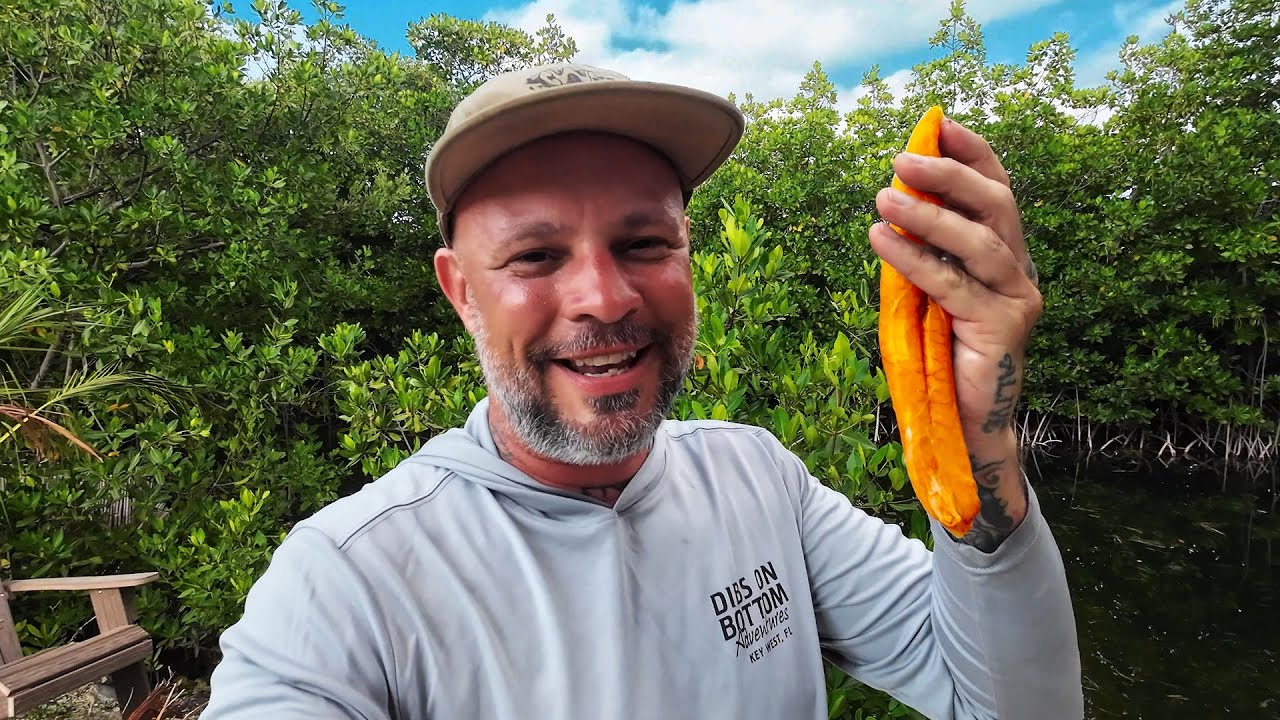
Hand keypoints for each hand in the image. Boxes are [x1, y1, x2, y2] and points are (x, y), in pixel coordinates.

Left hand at [869, 117, 1039, 549]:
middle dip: (951, 175)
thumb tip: (893, 203)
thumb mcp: (930, 294)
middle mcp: (1020, 274)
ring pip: (979, 243)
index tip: (940, 125)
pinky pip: (952, 285)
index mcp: (1007, 259)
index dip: (974, 155)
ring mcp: (1017, 301)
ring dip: (929, 214)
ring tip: (883, 197)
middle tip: (903, 158)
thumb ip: (925, 254)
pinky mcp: (1002, 329)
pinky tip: (881, 240)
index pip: (999, 193)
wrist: (961, 424)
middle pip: (997, 208)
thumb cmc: (940, 357)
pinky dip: (913, 259)